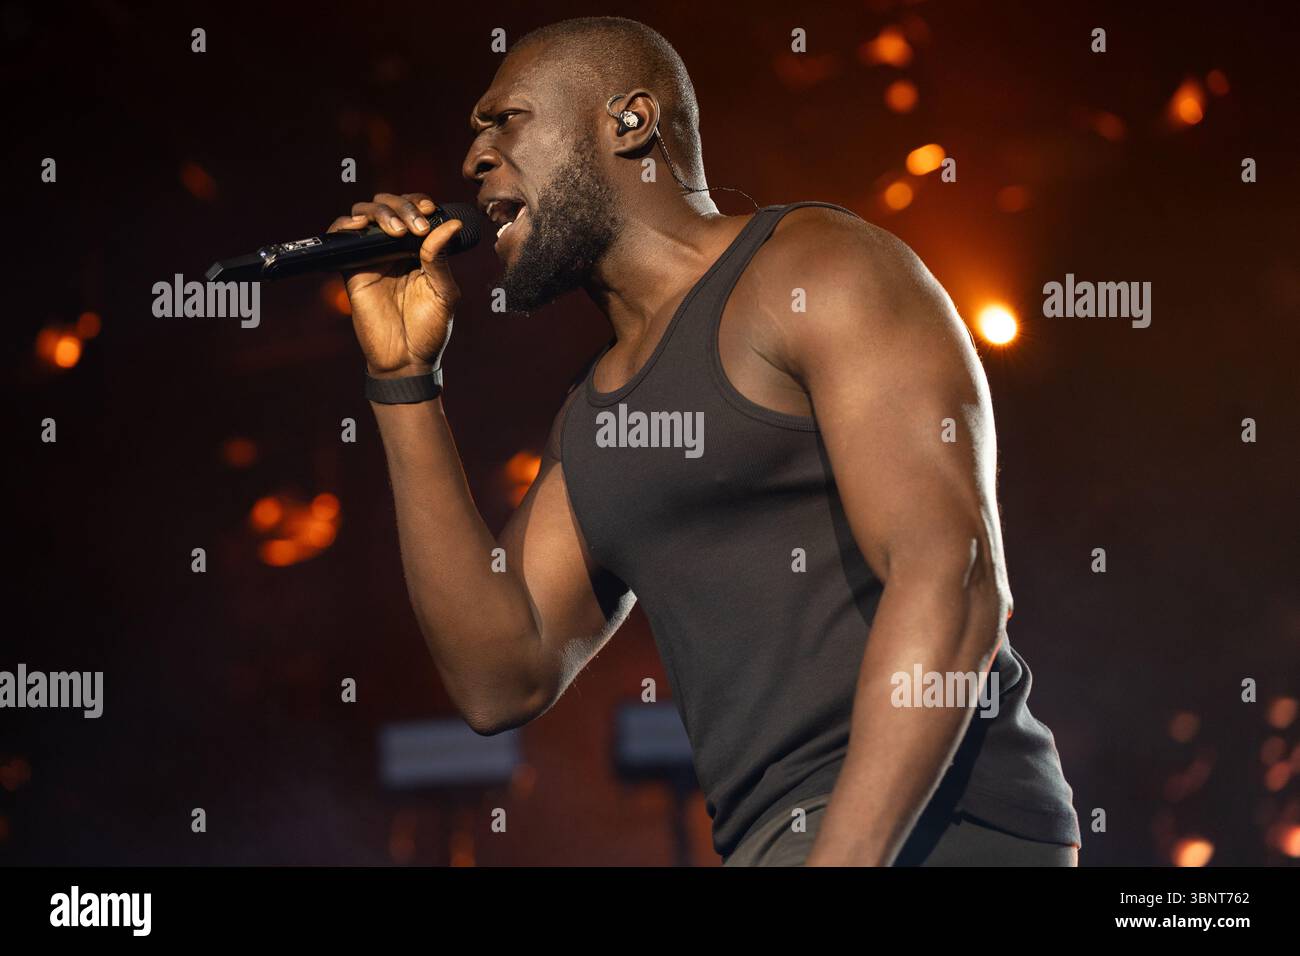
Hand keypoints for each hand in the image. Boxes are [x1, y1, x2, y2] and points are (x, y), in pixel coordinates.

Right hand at [326, 192, 462, 377]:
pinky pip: (341, 238)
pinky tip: (361, 227)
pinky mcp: (352, 269)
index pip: (415, 209)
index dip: (419, 202)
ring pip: (365, 214)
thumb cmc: (429, 330)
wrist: (406, 360)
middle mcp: (394, 248)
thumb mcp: (444, 293)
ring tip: (397, 230)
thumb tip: (450, 224)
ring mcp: (372, 257)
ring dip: (380, 212)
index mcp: (419, 249)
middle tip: (416, 226)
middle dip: (402, 205)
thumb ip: (441, 258)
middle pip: (388, 205)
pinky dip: (345, 224)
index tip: (430, 210)